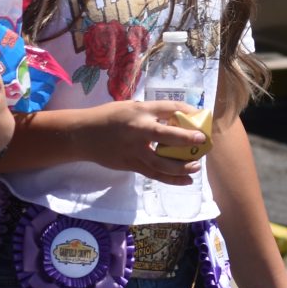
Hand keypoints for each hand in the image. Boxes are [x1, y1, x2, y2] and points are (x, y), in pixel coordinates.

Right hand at [82, 101, 207, 185]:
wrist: (83, 135)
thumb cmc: (109, 117)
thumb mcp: (130, 107)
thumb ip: (151, 112)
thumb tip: (177, 118)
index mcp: (140, 111)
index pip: (169, 108)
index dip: (187, 111)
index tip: (200, 115)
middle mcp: (138, 130)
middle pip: (166, 135)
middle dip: (187, 139)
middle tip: (203, 141)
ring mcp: (134, 150)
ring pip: (161, 162)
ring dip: (182, 166)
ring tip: (196, 166)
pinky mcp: (131, 164)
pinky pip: (154, 174)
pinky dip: (171, 179)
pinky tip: (186, 180)